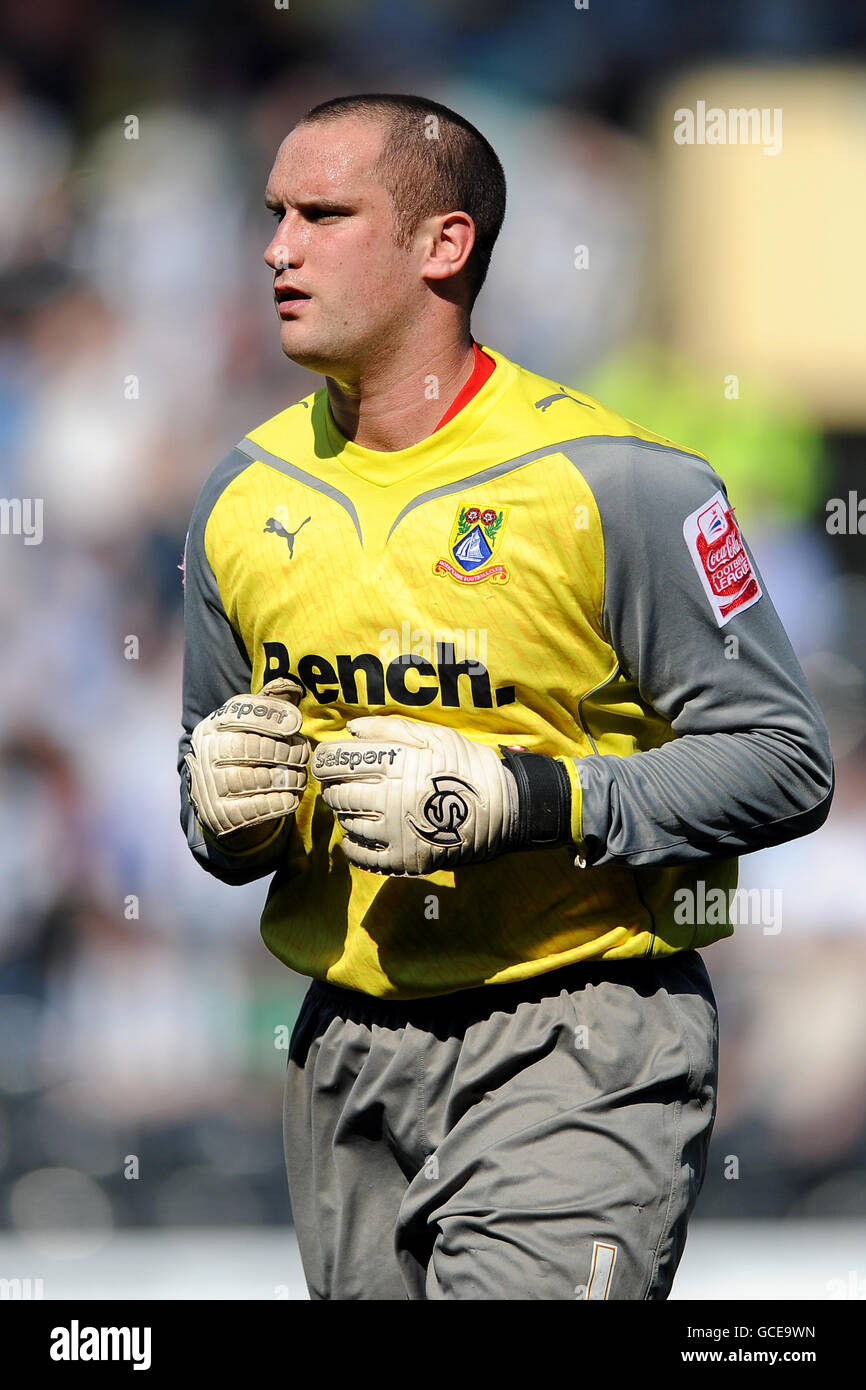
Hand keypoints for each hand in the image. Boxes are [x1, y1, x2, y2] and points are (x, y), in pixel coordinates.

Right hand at [185, 677, 309, 838]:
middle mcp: (206, 752)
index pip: (240, 713)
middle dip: (285, 751)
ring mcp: (210, 785)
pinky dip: (280, 802)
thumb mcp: (252, 726)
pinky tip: (291, 797)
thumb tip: (293, 686)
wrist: (219, 800)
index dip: (271, 716)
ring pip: (257, 779)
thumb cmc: (245, 753)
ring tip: (299, 777)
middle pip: (252, 747)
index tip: (296, 723)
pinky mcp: (221, 814)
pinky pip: (257, 807)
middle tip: (302, 756)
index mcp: (213, 725)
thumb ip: (271, 705)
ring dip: (288, 778)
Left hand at [312, 716, 571, 875]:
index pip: (335, 761)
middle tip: (346, 783)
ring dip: (345, 812)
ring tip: (362, 805)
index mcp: (393, 763)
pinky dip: (353, 844)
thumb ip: (389, 728)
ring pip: (346, 822)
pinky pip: (359, 855)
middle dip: (334, 786)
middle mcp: (387, 798)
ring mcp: (393, 832)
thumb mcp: (435, 735)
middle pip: (336, 793)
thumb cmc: (467, 766)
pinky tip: (362, 834)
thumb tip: (350, 729)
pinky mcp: (402, 859)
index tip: (329, 760)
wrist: (505, 809)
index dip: (324, 759)